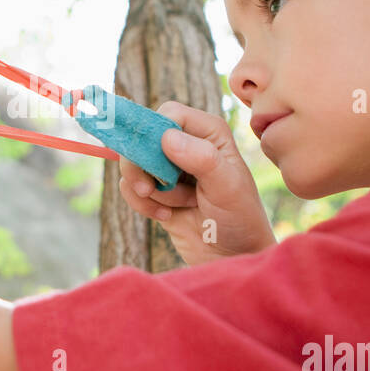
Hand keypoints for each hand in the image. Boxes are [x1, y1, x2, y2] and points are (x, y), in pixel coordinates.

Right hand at [117, 101, 275, 265]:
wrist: (231, 257)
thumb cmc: (240, 218)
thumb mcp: (226, 186)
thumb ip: (201, 158)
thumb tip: (167, 137)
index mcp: (208, 133)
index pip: (168, 113)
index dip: (156, 132)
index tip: (155, 159)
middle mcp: (187, 144)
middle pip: (142, 137)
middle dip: (143, 165)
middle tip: (150, 188)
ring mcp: (169, 169)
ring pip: (133, 164)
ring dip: (148, 189)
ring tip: (175, 207)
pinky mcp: (156, 191)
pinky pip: (130, 188)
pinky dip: (142, 204)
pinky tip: (166, 217)